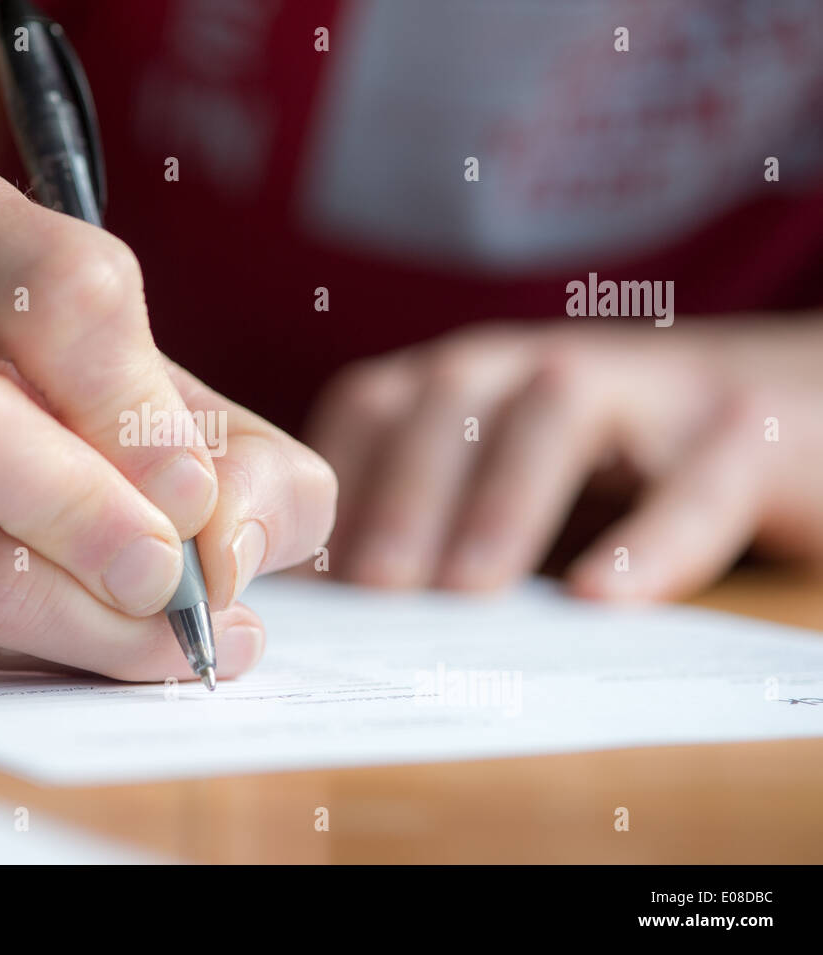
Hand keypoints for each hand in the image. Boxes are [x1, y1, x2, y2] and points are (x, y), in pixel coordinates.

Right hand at [0, 147, 335, 677]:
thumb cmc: (15, 389)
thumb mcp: (141, 388)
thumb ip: (238, 454)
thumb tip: (234, 552)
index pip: (63, 293)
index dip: (142, 412)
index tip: (194, 498)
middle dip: (86, 527)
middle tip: (168, 589)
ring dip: (73, 624)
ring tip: (155, 641)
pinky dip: (10, 653)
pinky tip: (59, 636)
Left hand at [305, 321, 822, 599]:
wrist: (779, 407)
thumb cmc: (607, 466)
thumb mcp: (503, 479)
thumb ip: (427, 521)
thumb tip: (325, 612)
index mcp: (470, 378)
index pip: (375, 405)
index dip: (331, 480)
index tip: (303, 570)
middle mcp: (539, 363)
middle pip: (450, 401)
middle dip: (401, 491)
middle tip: (372, 587)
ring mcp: (644, 386)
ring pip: (557, 415)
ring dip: (503, 502)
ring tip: (465, 591)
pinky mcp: (741, 431)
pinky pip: (693, 482)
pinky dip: (648, 541)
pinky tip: (601, 597)